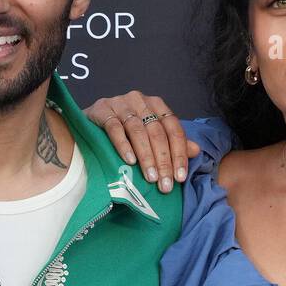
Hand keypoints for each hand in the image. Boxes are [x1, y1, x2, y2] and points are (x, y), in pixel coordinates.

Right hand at [82, 91, 199, 191]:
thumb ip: (172, 142)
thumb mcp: (149, 136)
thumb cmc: (123, 131)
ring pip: (138, 130)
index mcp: (156, 104)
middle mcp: (140, 100)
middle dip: (163, 161)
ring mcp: (120, 103)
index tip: (180, 177)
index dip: (179, 154)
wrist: (89, 123)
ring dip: (146, 156)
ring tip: (149, 178)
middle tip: (165, 185)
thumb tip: (195, 150)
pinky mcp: (102, 109)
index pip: (173, 128)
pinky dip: (123, 145)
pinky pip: (115, 128)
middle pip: (157, 132)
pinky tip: (129, 161)